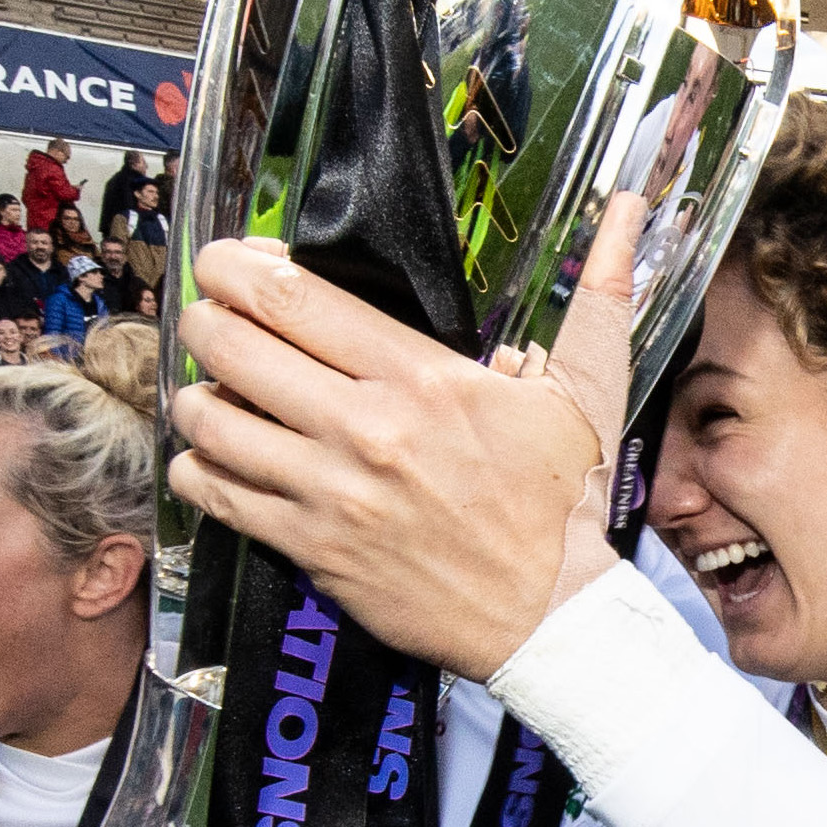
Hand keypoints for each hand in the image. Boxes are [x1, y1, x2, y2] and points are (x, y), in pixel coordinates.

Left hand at [164, 195, 638, 679]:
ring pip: (209, 418)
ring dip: (195, 395)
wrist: (553, 618)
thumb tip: (632, 208)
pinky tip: (214, 457)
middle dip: (202, 317)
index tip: (232, 264)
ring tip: (211, 390)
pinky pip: (215, 493)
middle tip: (209, 317)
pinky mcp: (312, 549)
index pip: (292, 297)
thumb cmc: (566, 503)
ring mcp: (331, 492)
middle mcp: (365, 428)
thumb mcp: (587, 391)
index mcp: (422, 376)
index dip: (239, 267)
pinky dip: (196, 467)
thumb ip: (596, 293)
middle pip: (232, 344)